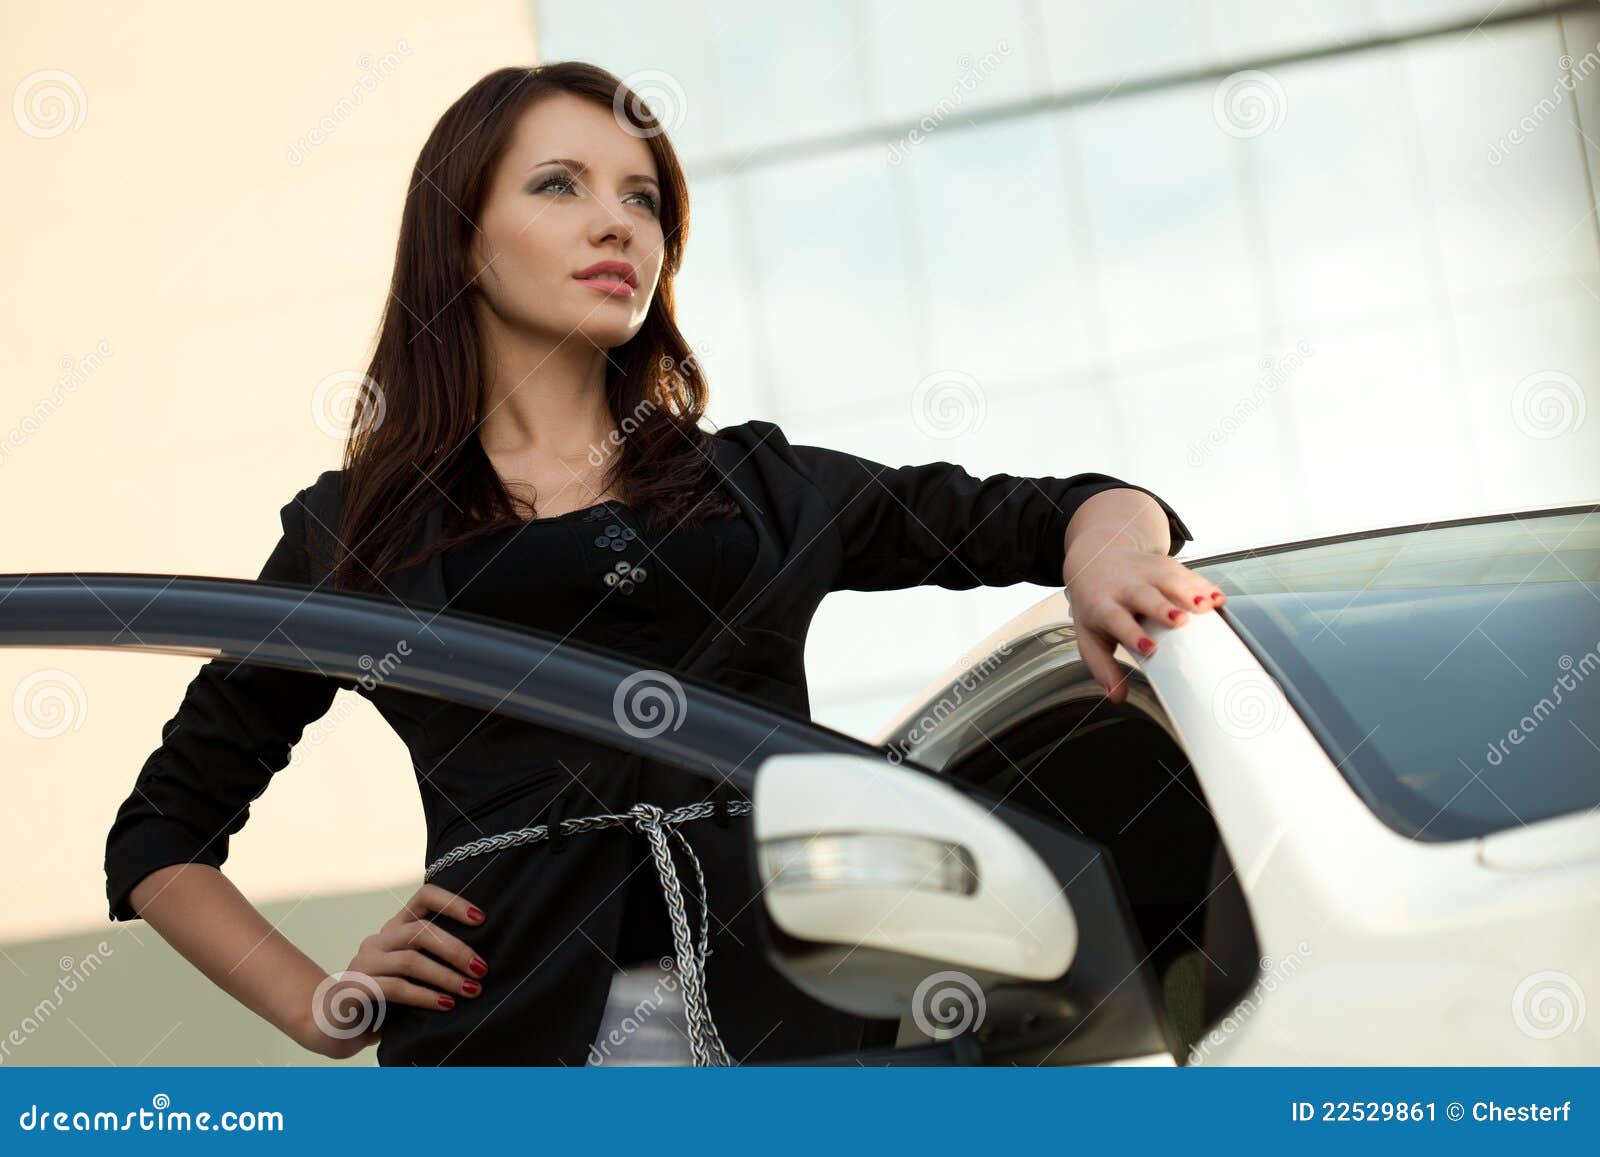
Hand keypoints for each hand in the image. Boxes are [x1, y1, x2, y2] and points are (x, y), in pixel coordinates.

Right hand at [294, 883, 489, 1059]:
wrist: (335, 1026)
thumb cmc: (384, 1000)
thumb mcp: (412, 975)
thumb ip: (434, 961)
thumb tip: (481, 963)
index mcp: (395, 928)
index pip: (424, 897)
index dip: (453, 902)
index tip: (481, 918)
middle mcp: (378, 939)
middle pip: (420, 930)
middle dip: (456, 950)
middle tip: (482, 969)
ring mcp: (365, 962)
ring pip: (410, 960)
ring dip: (446, 976)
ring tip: (471, 990)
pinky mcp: (356, 987)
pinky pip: (395, 987)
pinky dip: (425, 996)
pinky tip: (446, 1005)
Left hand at [1062, 536, 1225, 704]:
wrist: (1094, 561)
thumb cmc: (1096, 605)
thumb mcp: (1089, 636)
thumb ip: (1102, 667)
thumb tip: (1117, 696)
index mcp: (1103, 607)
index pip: (1116, 620)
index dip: (1132, 634)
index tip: (1149, 648)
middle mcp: (1124, 588)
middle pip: (1143, 596)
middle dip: (1162, 608)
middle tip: (1180, 621)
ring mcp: (1144, 573)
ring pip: (1167, 579)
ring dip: (1188, 591)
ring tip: (1206, 606)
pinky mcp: (1162, 565)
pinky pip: (1184, 572)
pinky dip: (1202, 584)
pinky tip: (1216, 598)